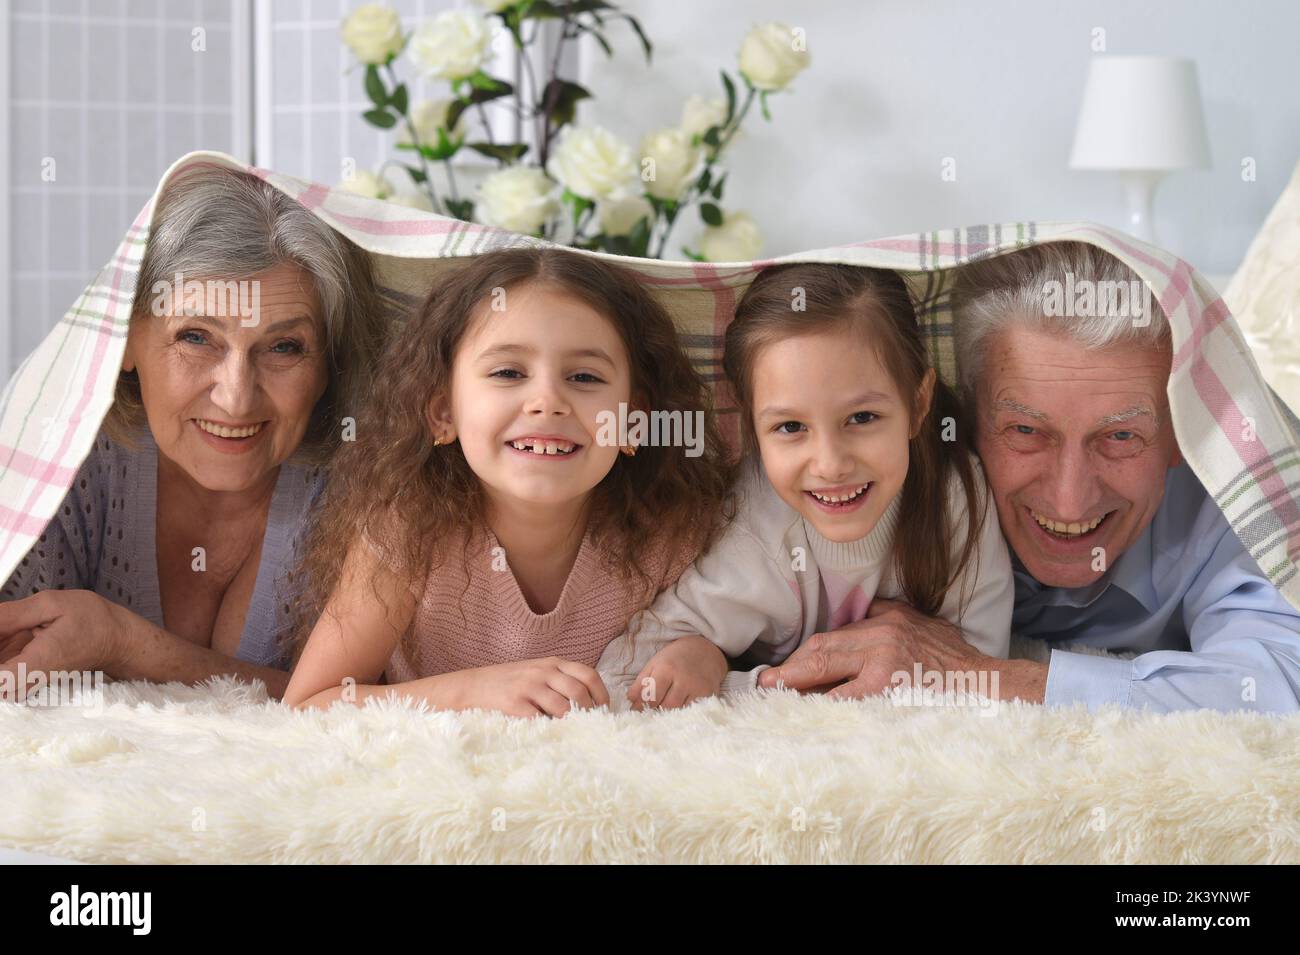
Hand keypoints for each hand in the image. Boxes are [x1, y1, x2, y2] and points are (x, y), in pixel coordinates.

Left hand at [0, 590, 130, 695]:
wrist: (114, 640)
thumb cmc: (91, 621)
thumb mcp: (52, 604)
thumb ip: (11, 614)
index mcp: (35, 663)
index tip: (2, 631)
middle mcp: (26, 681)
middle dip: (0, 644)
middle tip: (9, 627)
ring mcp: (23, 683)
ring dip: (2, 646)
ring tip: (20, 629)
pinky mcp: (21, 679)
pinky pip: (0, 673)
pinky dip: (2, 651)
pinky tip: (11, 633)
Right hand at [449, 656, 609, 717]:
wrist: (473, 685)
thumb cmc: (510, 681)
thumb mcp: (537, 671)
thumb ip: (560, 679)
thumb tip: (590, 701)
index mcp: (553, 663)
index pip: (588, 675)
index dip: (601, 694)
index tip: (604, 710)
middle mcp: (543, 671)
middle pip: (578, 691)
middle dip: (589, 711)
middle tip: (591, 725)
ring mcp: (528, 686)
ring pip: (562, 707)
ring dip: (571, 722)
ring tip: (573, 732)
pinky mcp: (514, 703)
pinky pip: (540, 719)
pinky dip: (549, 729)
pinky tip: (551, 735)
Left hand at [628, 635, 726, 710]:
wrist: (705, 649)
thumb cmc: (675, 657)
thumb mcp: (655, 663)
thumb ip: (641, 682)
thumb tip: (631, 702)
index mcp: (666, 669)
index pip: (651, 696)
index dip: (643, 706)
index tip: (639, 711)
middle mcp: (683, 678)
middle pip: (665, 706)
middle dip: (657, 710)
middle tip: (653, 710)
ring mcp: (697, 687)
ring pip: (679, 711)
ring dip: (670, 713)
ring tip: (666, 708)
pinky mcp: (709, 694)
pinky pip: (693, 710)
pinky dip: (685, 712)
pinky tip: (682, 707)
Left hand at [757, 598, 1045, 702]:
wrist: (989, 685)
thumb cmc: (958, 663)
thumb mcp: (924, 626)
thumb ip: (891, 621)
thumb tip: (861, 620)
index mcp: (890, 618)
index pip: (838, 634)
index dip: (809, 651)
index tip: (788, 666)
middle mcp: (883, 632)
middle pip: (825, 645)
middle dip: (794, 664)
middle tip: (768, 681)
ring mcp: (884, 658)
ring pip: (828, 663)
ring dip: (797, 679)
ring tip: (775, 691)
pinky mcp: (887, 685)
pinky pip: (844, 696)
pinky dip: (821, 702)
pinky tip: (804, 710)